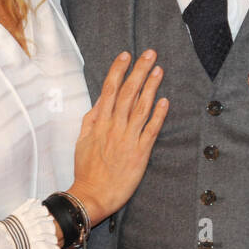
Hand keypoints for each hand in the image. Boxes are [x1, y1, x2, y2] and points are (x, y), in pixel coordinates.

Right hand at [69, 50, 168, 224]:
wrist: (92, 194)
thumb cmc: (86, 169)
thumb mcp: (82, 140)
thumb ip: (92, 118)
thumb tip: (99, 101)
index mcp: (99, 122)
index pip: (109, 89)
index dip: (118, 70)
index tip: (126, 55)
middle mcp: (114, 126)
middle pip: (127, 92)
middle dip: (139, 71)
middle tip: (149, 53)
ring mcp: (128, 138)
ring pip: (141, 107)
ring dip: (151, 87)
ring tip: (159, 70)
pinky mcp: (140, 152)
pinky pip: (151, 130)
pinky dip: (158, 115)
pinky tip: (165, 101)